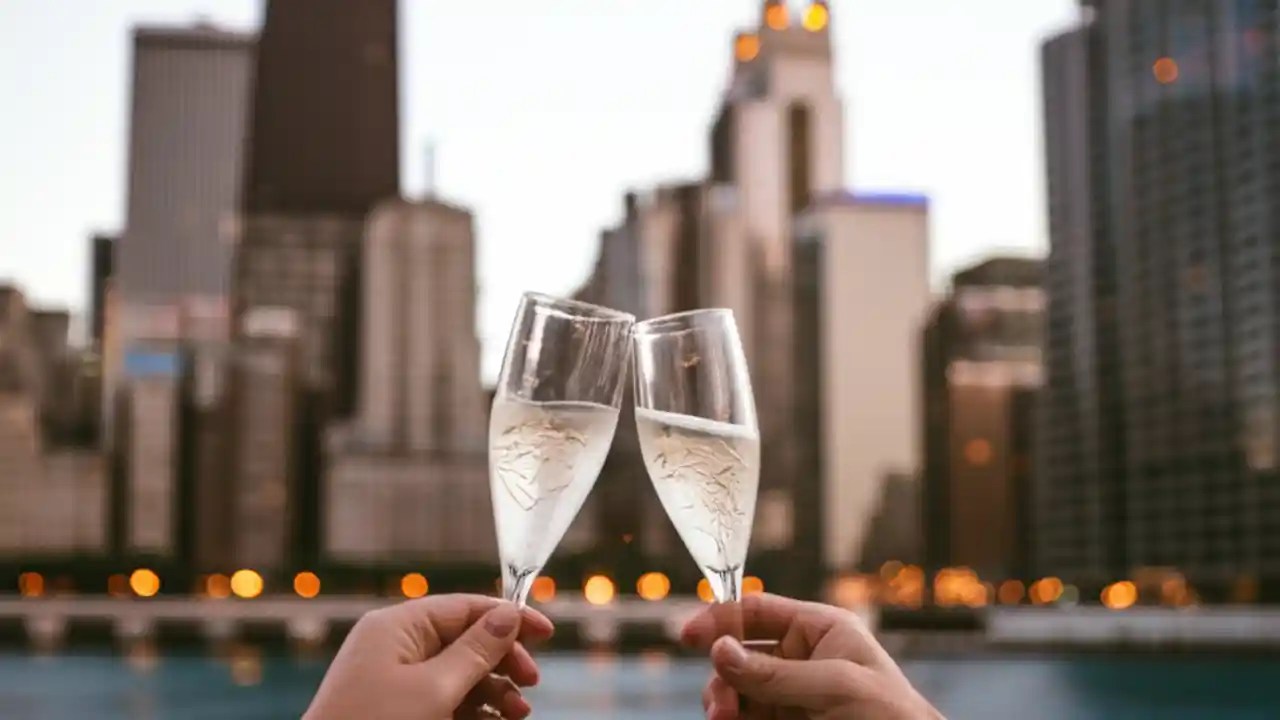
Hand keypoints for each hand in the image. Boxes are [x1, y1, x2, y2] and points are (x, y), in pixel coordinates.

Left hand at [305, 594, 554, 719]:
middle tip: (531, 683)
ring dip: (494, 691)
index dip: (508, 617)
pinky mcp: (397, 712)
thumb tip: (507, 616)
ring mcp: (394, 682)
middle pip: (465, 641)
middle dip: (503, 662)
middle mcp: (394, 649)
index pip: (463, 607)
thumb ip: (476, 651)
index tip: (546, 632)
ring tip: (517, 714)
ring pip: (458, 675)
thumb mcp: (434, 690)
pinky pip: (444, 701)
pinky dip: (473, 711)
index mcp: (396, 628)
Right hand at [681, 593, 941, 719]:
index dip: (721, 618)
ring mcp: (790, 695)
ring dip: (722, 701)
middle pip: (737, 654)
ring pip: (734, 689)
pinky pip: (744, 716)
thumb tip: (721, 650)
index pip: (757, 610)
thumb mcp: (836, 686)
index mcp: (820, 630)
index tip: (688, 635)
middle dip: (722, 674)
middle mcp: (800, 659)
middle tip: (720, 704)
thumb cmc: (893, 718)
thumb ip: (775, 672)